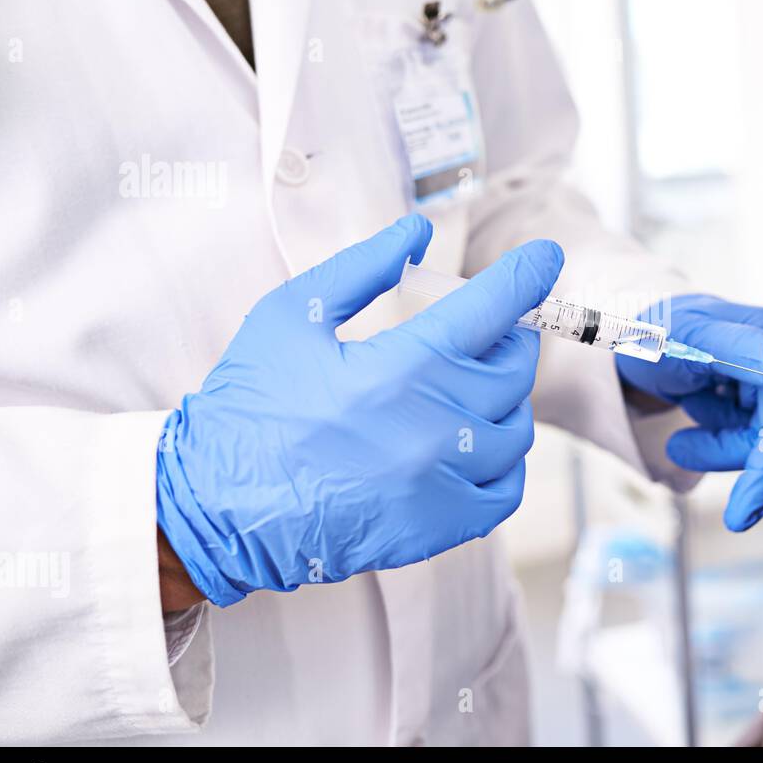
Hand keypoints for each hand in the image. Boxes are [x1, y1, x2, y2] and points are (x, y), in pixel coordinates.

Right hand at [156, 215, 563, 606]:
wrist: (218, 508)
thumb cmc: (248, 407)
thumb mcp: (290, 316)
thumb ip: (360, 269)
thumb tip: (416, 234)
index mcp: (399, 369)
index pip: (491, 311)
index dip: (525, 276)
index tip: (545, 257)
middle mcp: (433, 429)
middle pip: (512, 370)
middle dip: (506, 339)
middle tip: (482, 331)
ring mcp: (441, 484)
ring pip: (516, 428)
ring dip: (503, 398)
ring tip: (467, 386)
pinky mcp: (439, 528)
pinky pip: (507, 488)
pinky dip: (503, 460)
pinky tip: (472, 442)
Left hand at [616, 295, 762, 530]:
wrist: (628, 334)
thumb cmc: (662, 327)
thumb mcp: (694, 336)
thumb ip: (743, 350)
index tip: (746, 511)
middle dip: (748, 466)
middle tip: (735, 517)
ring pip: (759, 439)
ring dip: (722, 449)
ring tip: (679, 446)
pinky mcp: (748, 401)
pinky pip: (743, 437)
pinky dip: (715, 440)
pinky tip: (688, 422)